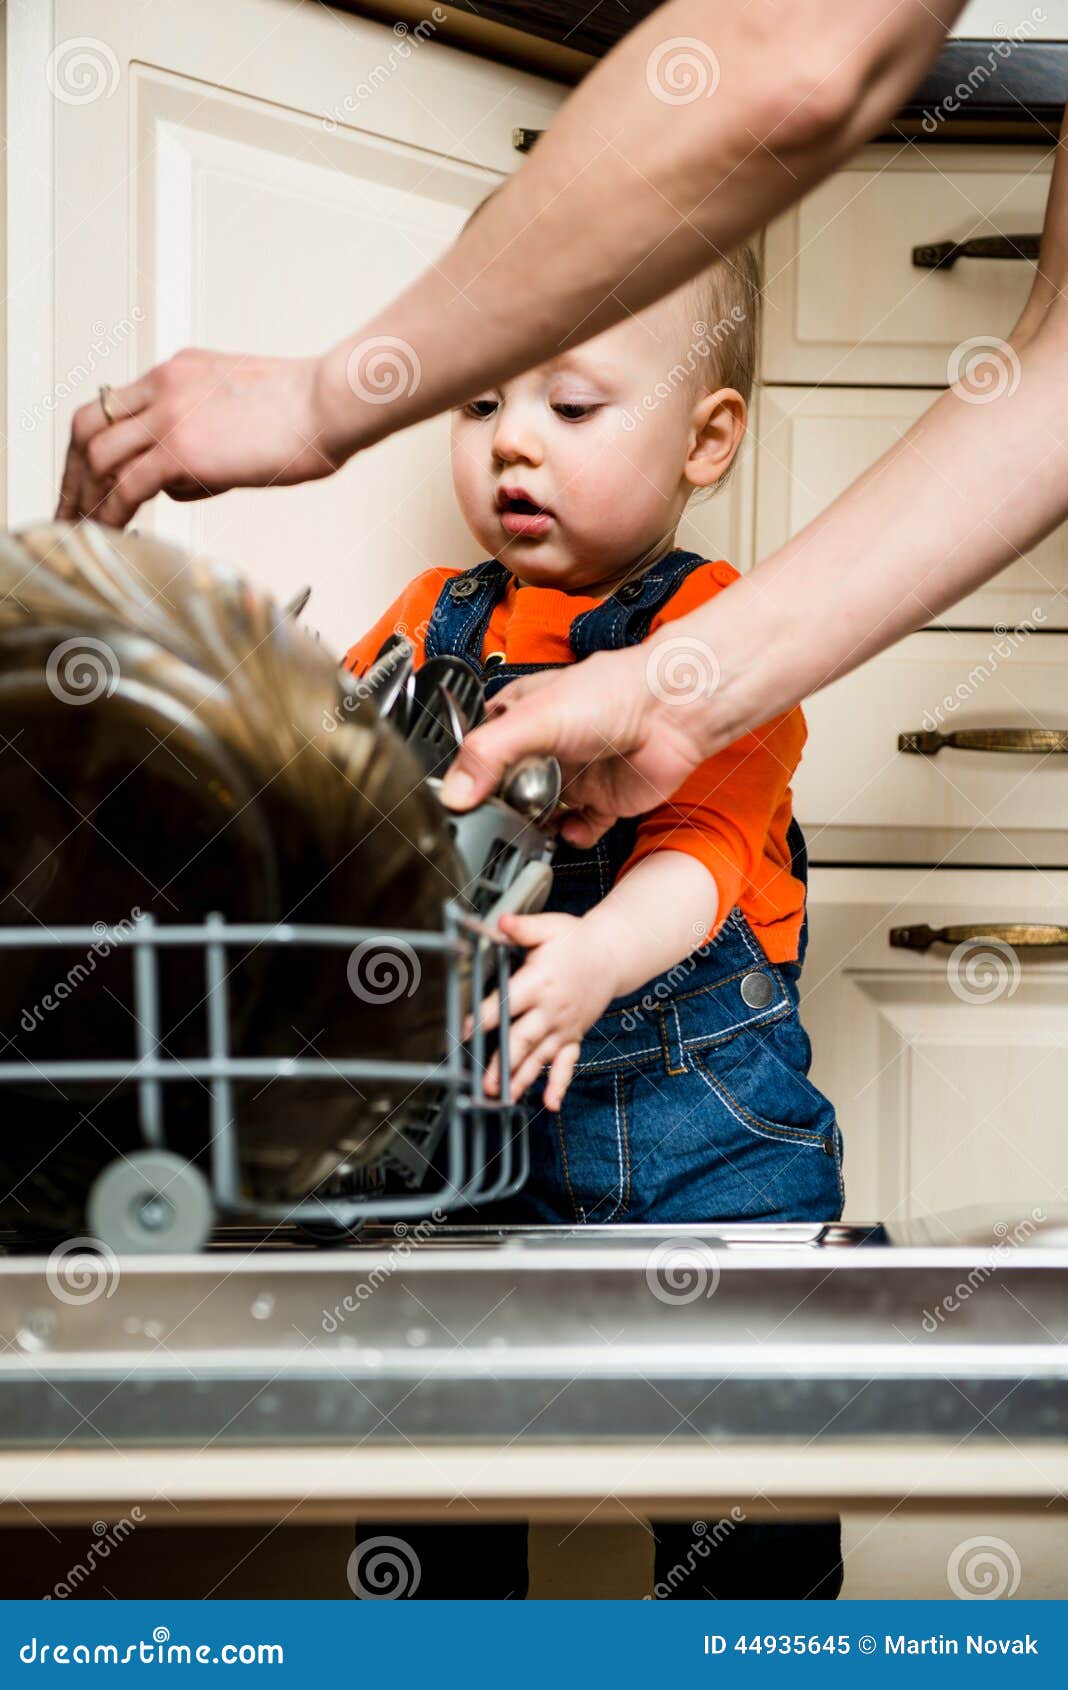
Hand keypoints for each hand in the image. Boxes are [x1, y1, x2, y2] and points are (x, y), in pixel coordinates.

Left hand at [55, 349, 349, 529]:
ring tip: (82, 530)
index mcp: (180, 372)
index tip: (95, 476)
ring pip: (97, 456)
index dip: (98, 444)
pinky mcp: (180, 448)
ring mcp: (168, 415)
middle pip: (90, 425)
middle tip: (72, 507)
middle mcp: (165, 386)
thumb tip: (200, 470)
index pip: (117, 406)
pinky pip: (125, 486)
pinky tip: (105, 534)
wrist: (331, 400)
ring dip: (84, 497)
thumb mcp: (249, 409)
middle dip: (74, 471)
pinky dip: (107, 514)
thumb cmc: (312, 409)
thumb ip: (215, 433)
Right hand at [440, 644, 708, 846]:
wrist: (672, 710)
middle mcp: (544, 748)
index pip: (478, 754)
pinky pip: (580, 830)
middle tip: (499, 821)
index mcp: (519, 717)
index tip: (460, 804)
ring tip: (531, 831)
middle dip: (502, 810)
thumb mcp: (532, 718)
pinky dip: (574, 837)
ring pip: (541, 814)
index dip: (468, 779)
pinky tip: (572, 830)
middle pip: (507, 791)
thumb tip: (454, 795)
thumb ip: (486, 755)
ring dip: (535, 828)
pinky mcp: (602, 800)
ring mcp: (573, 775)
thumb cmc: (610, 693)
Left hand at [463, 910, 617, 1109]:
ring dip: (522, 1079)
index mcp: (540, 981)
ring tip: (504, 1098)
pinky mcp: (573, 1036)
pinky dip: (560, 1084)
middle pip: (522, 1038)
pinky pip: (567, 1063)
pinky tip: (551, 1103)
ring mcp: (563, 1026)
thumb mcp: (550, 927)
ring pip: (540, 1057)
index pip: (508, 1002)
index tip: (467, 1031)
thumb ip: (523, 928)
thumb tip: (501, 922)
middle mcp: (551, 1008)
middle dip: (502, 1062)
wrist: (613, 955)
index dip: (486, 1017)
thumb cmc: (577, 940)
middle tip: (485, 1082)